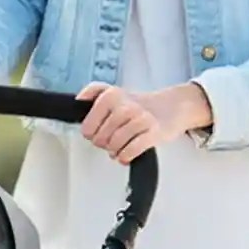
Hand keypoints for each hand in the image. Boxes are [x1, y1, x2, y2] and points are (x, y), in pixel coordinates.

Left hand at [75, 82, 211, 162]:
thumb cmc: (137, 104)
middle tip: (111, 140)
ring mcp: (141, 119)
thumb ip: (93, 91)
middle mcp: (125, 106)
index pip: (88, 127)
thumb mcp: (113, 91)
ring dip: (115, 151)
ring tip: (118, 148)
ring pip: (115, 145)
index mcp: (111, 95)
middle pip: (100, 138)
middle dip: (103, 144)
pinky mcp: (154, 132)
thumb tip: (77, 100)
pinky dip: (125, 156)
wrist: (171, 106)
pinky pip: (131, 150)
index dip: (90, 134)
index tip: (97, 132)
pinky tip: (126, 155)